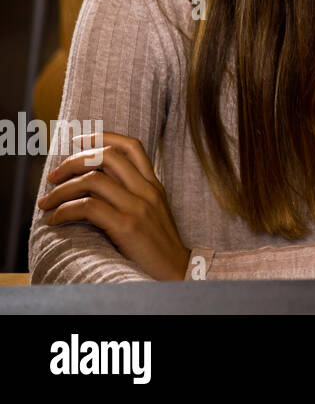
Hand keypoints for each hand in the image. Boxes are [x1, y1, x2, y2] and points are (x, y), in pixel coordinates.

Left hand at [38, 131, 190, 280]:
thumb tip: (95, 182)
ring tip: (47, 203)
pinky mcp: (126, 226)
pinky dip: (65, 210)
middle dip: (73, 162)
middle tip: (52, 177)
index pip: (130, 147)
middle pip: (107, 157)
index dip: (102, 137)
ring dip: (61, 190)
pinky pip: (88, 207)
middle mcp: (147, 190)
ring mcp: (138, 207)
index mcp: (153, 184)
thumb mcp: (152, 211)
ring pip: (92, 180)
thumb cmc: (158, 244)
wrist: (176, 270)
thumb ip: (132, 193)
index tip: (78, 141)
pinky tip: (56, 220)